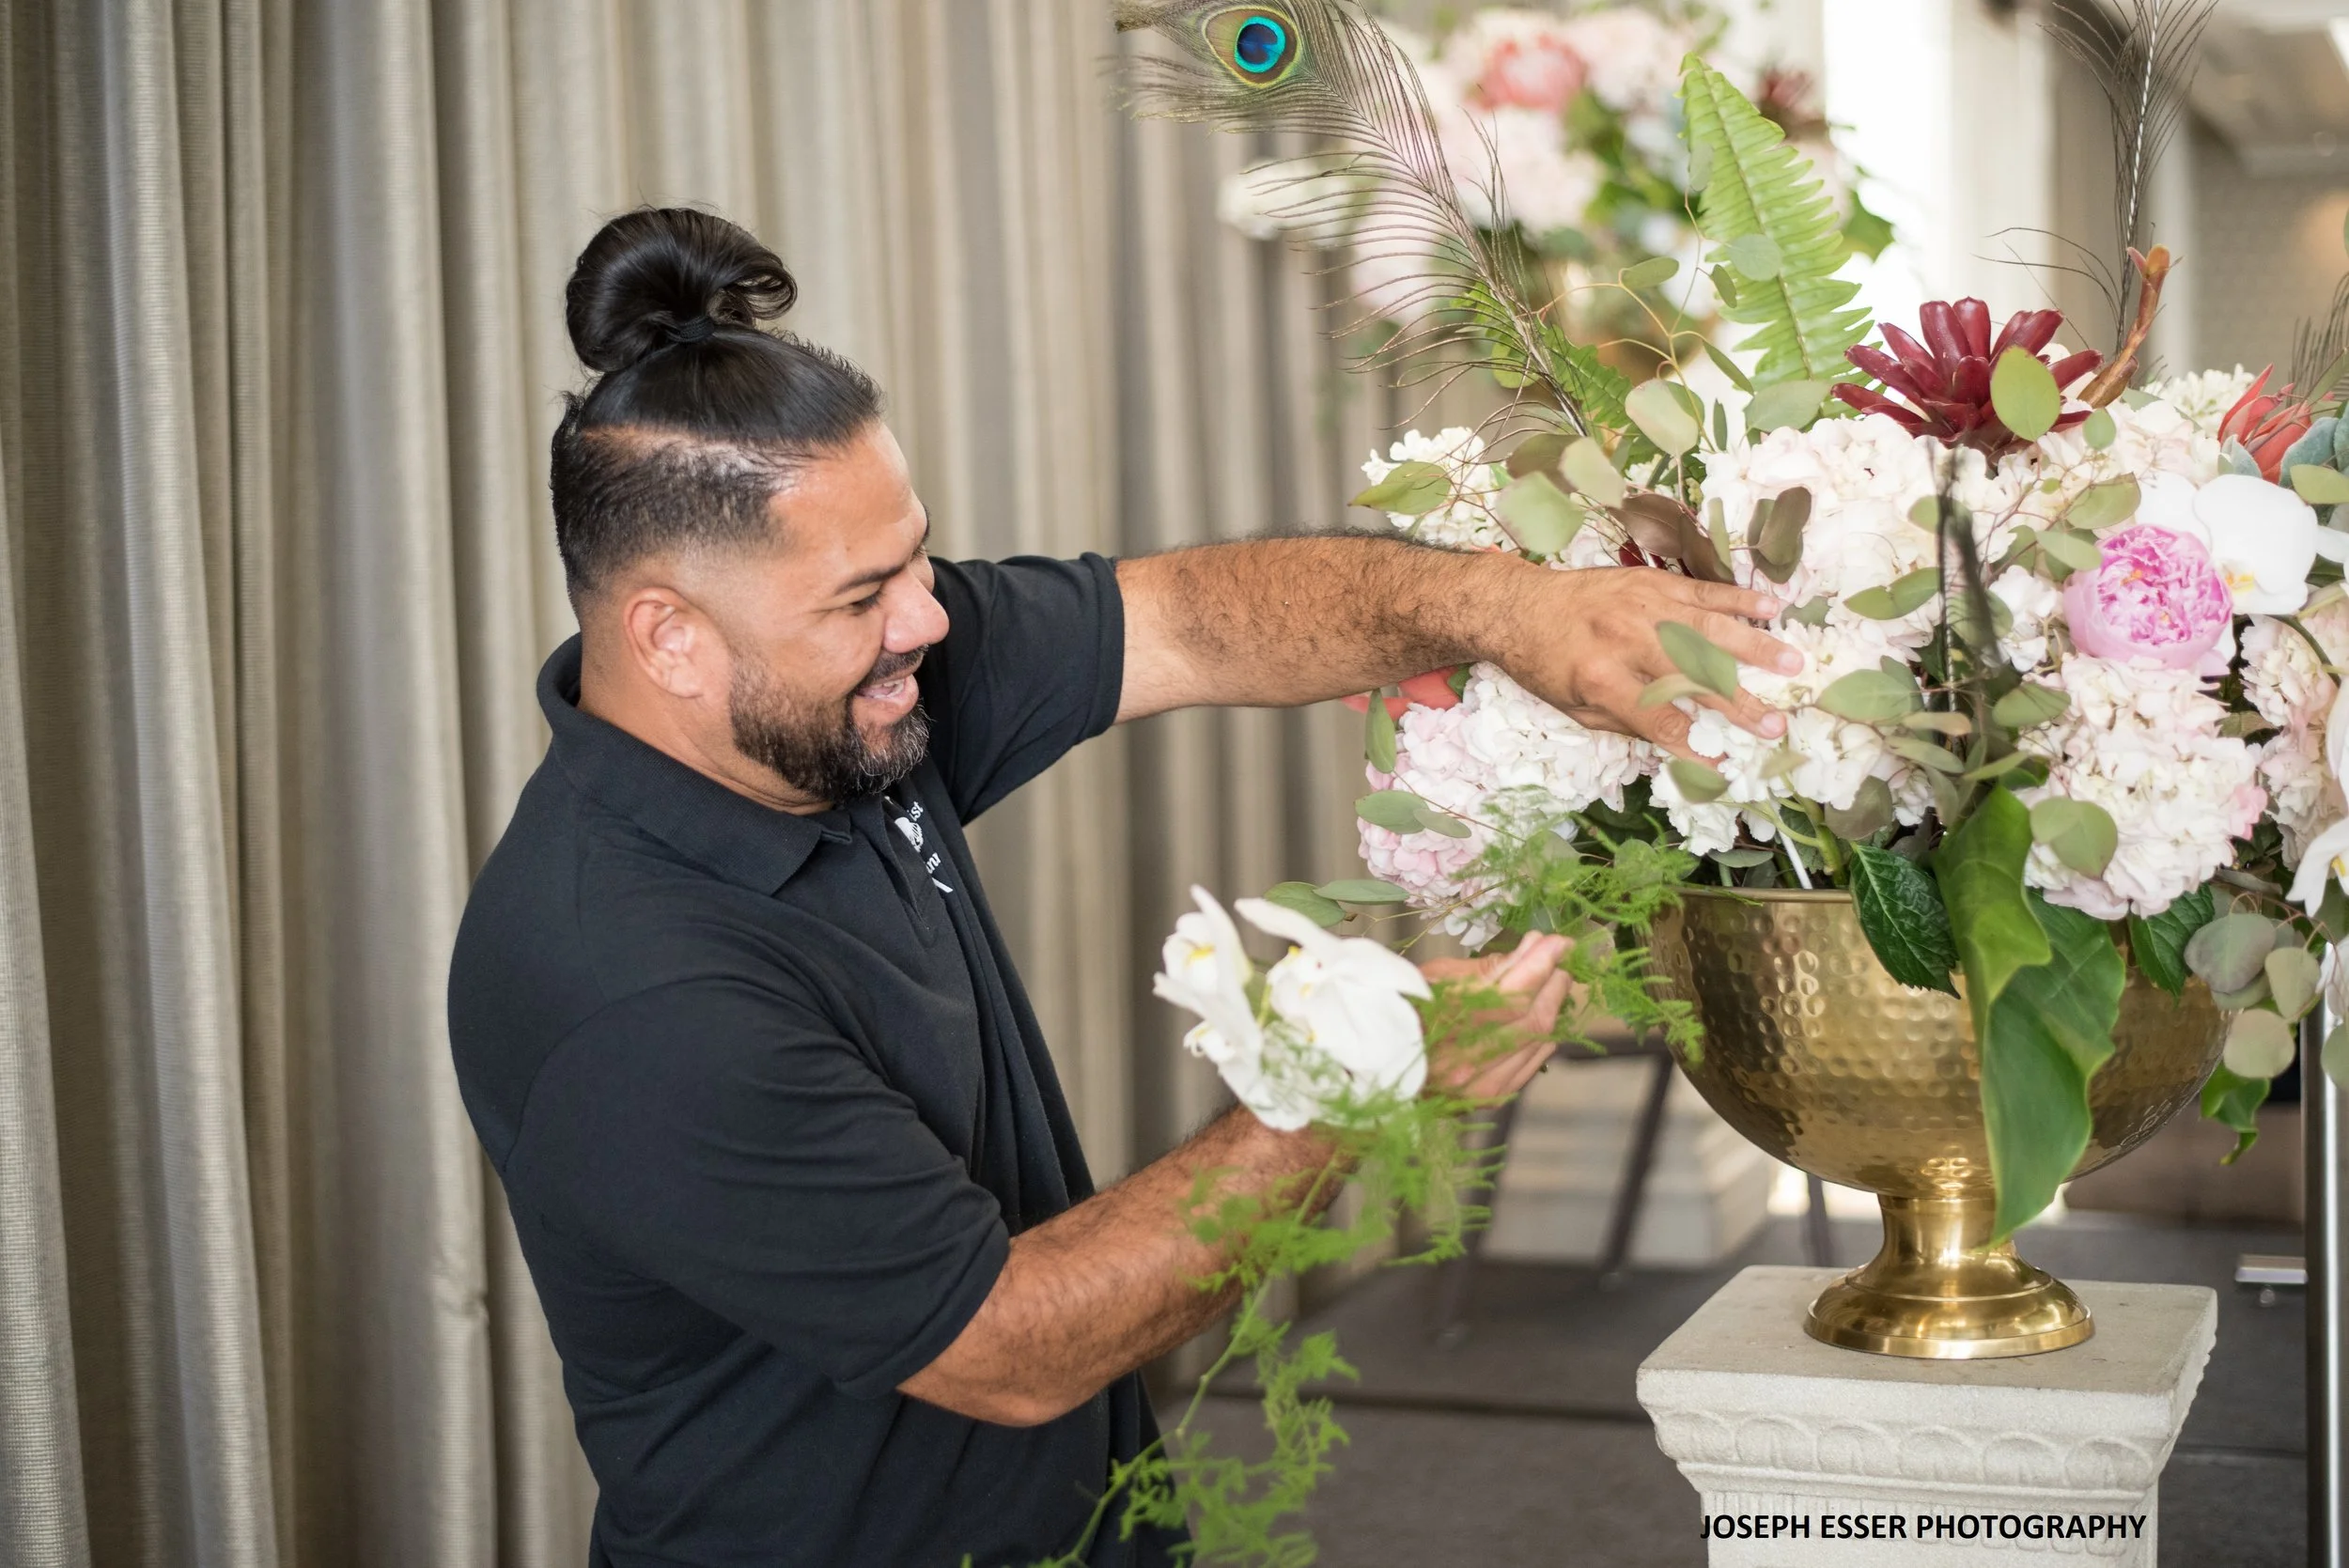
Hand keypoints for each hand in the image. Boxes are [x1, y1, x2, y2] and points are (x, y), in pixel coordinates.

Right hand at [1419, 934, 1571, 1102]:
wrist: (1380, 1060)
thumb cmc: (1404, 1009)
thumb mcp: (1437, 976)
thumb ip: (1489, 967)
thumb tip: (1533, 948)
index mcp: (1446, 1024)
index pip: (1514, 993)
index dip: (1543, 964)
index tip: (1560, 942)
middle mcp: (1467, 1060)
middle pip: (1533, 1018)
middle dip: (1554, 984)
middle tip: (1559, 961)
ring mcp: (1480, 1083)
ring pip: (1540, 1040)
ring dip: (1553, 1007)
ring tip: (1551, 984)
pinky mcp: (1490, 1096)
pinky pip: (1534, 1061)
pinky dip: (1543, 1034)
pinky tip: (1540, 1016)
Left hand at [1503, 567, 1801, 756]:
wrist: (1516, 605)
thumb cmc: (1544, 665)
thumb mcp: (1575, 709)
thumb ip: (1630, 724)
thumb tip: (1682, 743)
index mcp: (1600, 678)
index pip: (1660, 721)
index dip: (1694, 747)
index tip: (1725, 766)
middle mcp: (1624, 640)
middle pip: (1692, 676)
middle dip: (1737, 703)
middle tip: (1775, 725)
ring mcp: (1641, 606)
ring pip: (1707, 629)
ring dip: (1754, 647)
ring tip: (1791, 664)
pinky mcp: (1650, 581)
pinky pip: (1701, 590)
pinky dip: (1737, 599)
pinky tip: (1771, 609)